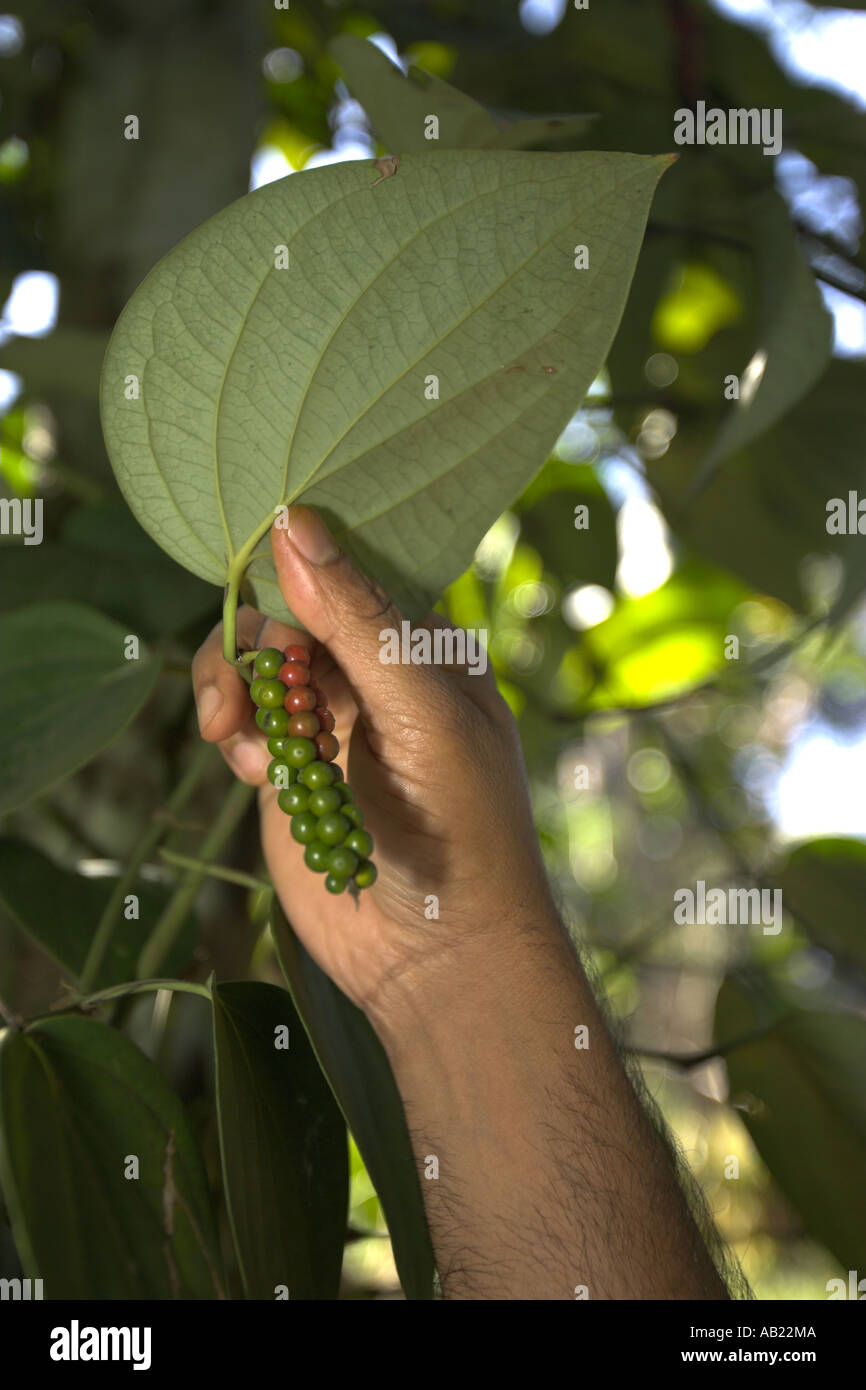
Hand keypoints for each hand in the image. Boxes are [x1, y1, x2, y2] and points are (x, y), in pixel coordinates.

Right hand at [192, 506, 556, 1022]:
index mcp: (425, 650)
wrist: (440, 954)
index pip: (349, 577)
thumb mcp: (419, 709)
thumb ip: (358, 622)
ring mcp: (330, 726)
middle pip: (288, 617)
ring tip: (236, 736)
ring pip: (255, 669)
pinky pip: (243, 726)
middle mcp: (375, 679)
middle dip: (259, 645)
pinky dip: (236, 736)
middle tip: (249, 693)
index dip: (299, 574)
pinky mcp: (291, 775)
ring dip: (235, 690)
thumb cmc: (459, 824)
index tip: (263, 584)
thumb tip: (293, 525)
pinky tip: (255, 772)